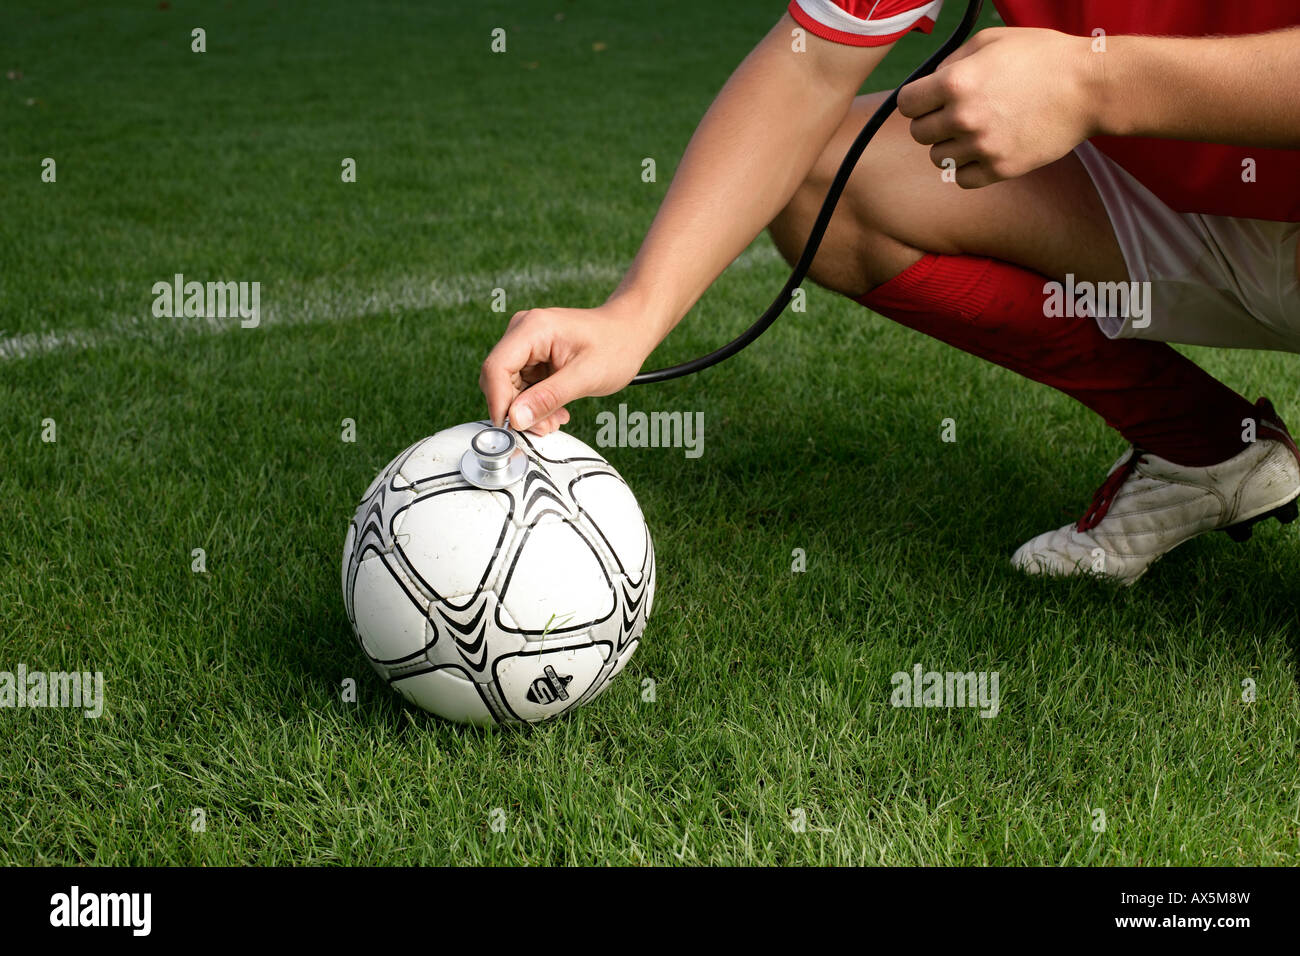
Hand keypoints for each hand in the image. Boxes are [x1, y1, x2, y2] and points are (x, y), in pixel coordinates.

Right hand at [479, 301, 658, 436]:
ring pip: (509, 387)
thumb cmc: (616, 345)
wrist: (629, 331)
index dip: (499, 402)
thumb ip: (549, 397)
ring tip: (556, 419)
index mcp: (532, 328)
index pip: (496, 368)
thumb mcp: (586, 376)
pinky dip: (535, 403)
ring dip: (528, 410)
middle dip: (518, 410)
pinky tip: (556, 410)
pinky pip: (521, 386)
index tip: (512, 428)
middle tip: (545, 427)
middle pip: (499, 380)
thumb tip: (516, 418)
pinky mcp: (531, 356)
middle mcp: (522, 331)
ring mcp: (526, 343)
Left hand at [897, 27, 1099, 187]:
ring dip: (950, 146)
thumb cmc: (1043, 57)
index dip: (917, 100)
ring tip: (975, 130)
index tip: (930, 99)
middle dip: (933, 122)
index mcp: (956, 82)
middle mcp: (963, 118)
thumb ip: (952, 61)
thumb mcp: (992, 41)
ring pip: (937, 158)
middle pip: (919, 133)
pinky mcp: (1000, 169)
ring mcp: (982, 147)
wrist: (1089, 87)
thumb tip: (929, 83)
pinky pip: (961, 179)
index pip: (906, 104)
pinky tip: (982, 151)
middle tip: (956, 114)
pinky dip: (967, 168)